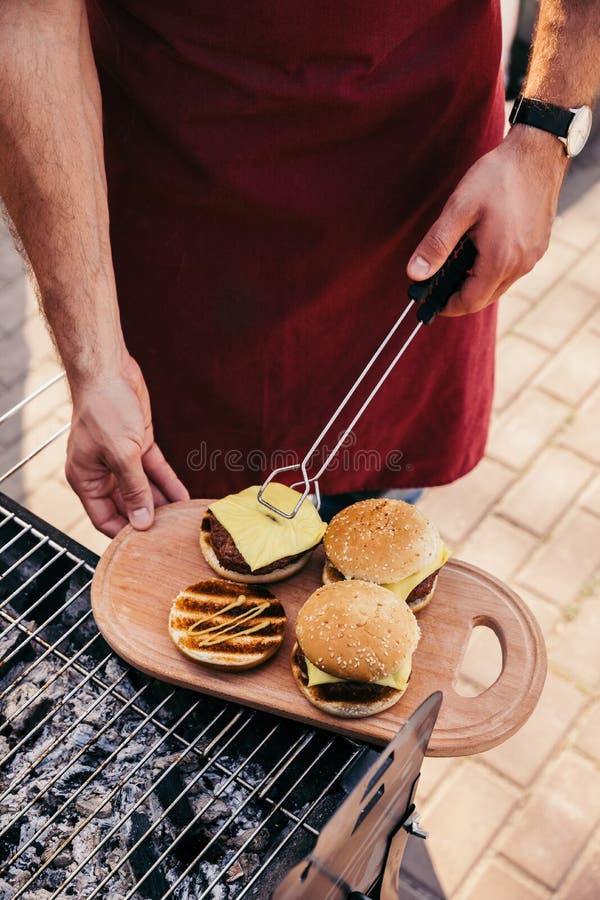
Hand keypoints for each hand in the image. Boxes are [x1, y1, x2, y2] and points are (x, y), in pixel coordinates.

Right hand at [65, 354, 189, 536]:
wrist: (110, 372)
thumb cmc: (103, 409)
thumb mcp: (121, 455)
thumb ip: (134, 490)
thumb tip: (142, 523)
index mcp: (86, 479)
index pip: (104, 518)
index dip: (123, 532)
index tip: (144, 545)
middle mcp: (102, 472)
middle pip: (127, 506)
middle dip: (147, 518)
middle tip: (168, 534)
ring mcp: (122, 460)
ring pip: (144, 489)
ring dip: (162, 502)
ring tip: (181, 519)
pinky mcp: (138, 446)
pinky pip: (155, 472)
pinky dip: (169, 483)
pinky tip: (184, 497)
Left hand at [407, 125, 567, 315]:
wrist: (538, 151)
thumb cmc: (498, 176)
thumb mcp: (459, 209)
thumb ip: (436, 245)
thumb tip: (415, 274)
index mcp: (500, 261)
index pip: (469, 303)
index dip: (446, 305)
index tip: (428, 299)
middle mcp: (520, 265)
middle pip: (484, 298)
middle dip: (458, 294)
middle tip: (436, 281)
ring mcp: (533, 257)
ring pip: (498, 285)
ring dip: (475, 281)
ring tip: (455, 259)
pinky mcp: (538, 246)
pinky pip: (511, 270)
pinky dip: (490, 268)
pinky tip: (478, 247)